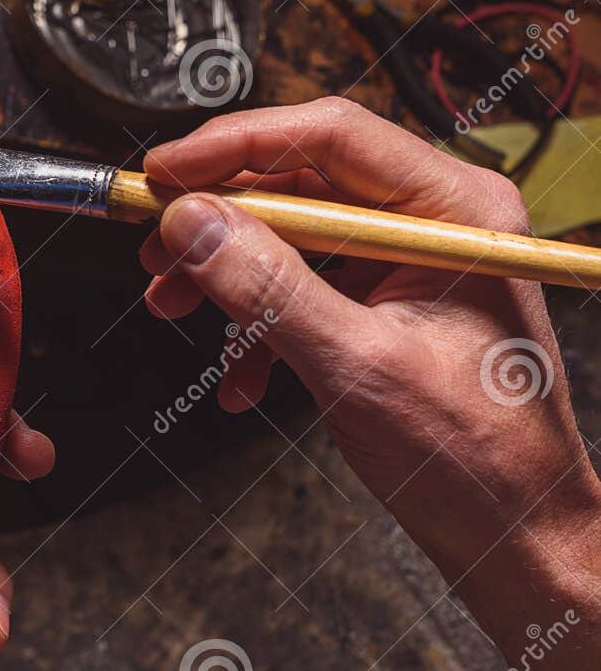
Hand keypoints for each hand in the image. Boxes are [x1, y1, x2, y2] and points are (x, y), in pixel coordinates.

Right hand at [142, 99, 600, 670]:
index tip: (164, 172)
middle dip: (221, 218)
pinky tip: (239, 379)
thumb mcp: (356, 364)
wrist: (515, 536)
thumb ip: (268, 285)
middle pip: (304, 179)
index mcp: (455, 207)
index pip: (331, 134)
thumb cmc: (476, 457)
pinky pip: (306, 287)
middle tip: (155, 243)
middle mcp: (436, 219)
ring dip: (229, 274)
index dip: (235, 146)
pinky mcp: (390, 303)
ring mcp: (411, 262)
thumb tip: (193, 222)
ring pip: (295, 235)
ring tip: (172, 305)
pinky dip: (261, 326)